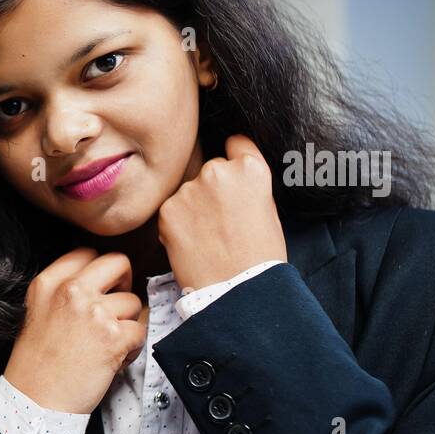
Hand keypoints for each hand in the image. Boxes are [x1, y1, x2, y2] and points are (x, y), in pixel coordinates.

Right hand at [3, 248, 146, 413]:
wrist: (35, 402)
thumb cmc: (35, 365)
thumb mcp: (36, 312)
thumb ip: (61, 291)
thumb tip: (97, 281)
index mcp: (48, 283)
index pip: (86, 253)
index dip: (99, 269)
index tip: (101, 285)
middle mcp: (70, 291)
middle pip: (117, 262)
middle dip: (124, 281)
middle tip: (115, 304)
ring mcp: (93, 312)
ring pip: (133, 302)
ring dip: (126, 324)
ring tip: (107, 344)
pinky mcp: (113, 337)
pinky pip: (140, 331)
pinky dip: (131, 348)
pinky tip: (112, 359)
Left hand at [157, 134, 287, 291]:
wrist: (237, 290)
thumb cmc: (259, 257)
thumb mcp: (267, 210)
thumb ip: (247, 186)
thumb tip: (232, 177)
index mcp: (251, 168)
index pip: (236, 143)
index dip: (234, 161)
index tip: (231, 176)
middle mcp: (218, 170)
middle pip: (210, 169)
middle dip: (212, 189)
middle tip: (222, 221)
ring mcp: (190, 189)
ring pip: (189, 191)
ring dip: (193, 207)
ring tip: (208, 237)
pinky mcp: (168, 209)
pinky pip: (172, 210)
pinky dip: (177, 224)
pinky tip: (193, 244)